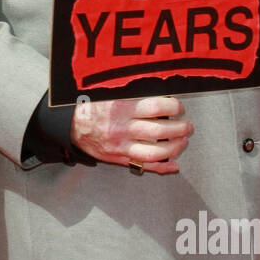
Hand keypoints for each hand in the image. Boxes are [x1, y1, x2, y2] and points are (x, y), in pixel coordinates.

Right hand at [70, 95, 191, 173]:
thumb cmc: (93, 107)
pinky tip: (173, 164)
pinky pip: (144, 166)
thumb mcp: (112, 93)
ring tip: (183, 141)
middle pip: (160, 132)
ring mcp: (121, 146)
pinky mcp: (119, 159)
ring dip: (175, 148)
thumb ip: (134, 93)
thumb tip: (160, 92)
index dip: (173, 107)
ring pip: (155, 152)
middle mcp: (122, 129)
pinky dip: (162, 167)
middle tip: (187, 125)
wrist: (72, 125)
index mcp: (121, 108)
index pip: (156, 108)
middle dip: (180, 129)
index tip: (178, 107)